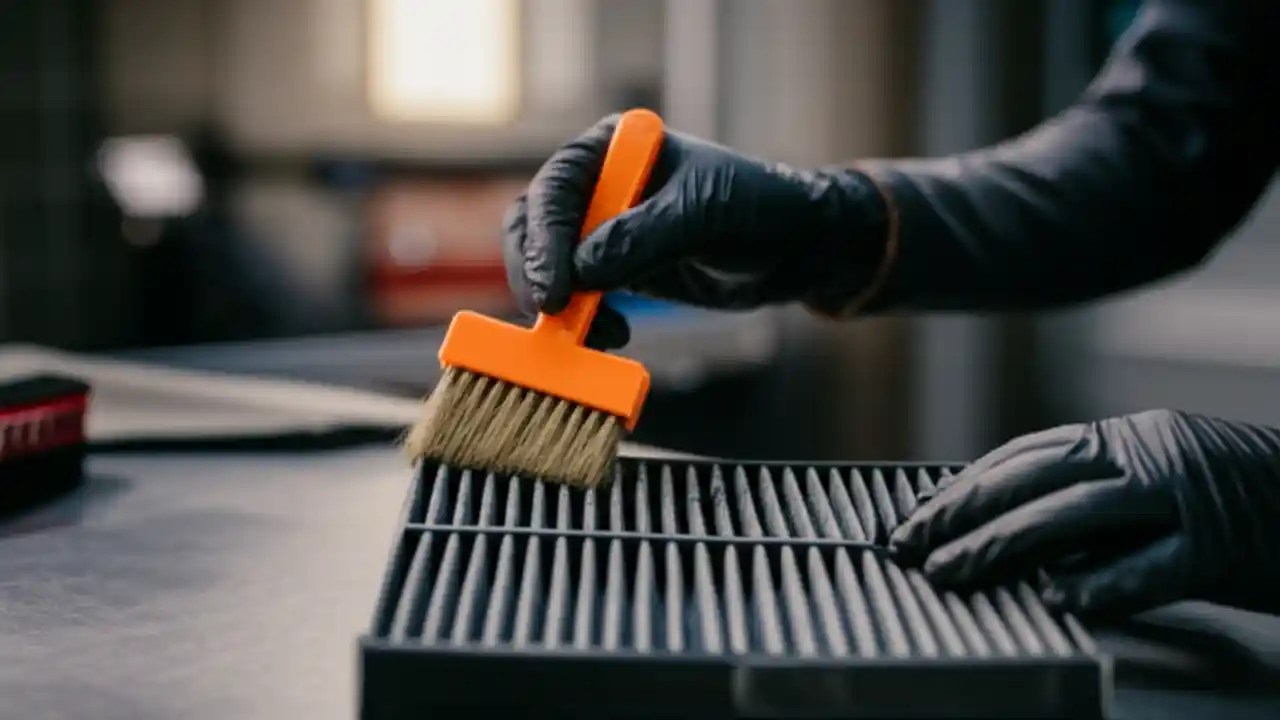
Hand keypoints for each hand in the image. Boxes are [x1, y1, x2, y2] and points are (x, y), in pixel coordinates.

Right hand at [502, 114, 890, 348]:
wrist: (796, 248)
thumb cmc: (760, 208)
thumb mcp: (706, 213)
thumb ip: (644, 236)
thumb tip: (582, 270)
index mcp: (615, 147)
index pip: (555, 189)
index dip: (545, 240)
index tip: (556, 288)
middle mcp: (600, 183)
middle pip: (535, 227)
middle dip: (538, 274)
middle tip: (554, 317)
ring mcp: (604, 228)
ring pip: (549, 266)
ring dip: (560, 304)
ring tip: (590, 335)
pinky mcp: (615, 269)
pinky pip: (579, 296)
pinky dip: (583, 321)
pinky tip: (610, 336)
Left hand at [890, 409, 1279, 617]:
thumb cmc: (1239, 499)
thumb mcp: (1156, 481)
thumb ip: (1090, 498)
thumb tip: (1012, 529)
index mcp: (1126, 437)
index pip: (1022, 456)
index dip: (962, 486)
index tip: (915, 516)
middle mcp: (1146, 455)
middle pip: (1032, 477)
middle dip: (961, 512)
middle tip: (910, 544)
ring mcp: (1182, 498)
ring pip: (1073, 513)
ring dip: (1001, 545)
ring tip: (951, 572)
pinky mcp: (1219, 548)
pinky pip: (1148, 566)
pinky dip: (1100, 583)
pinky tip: (1056, 597)